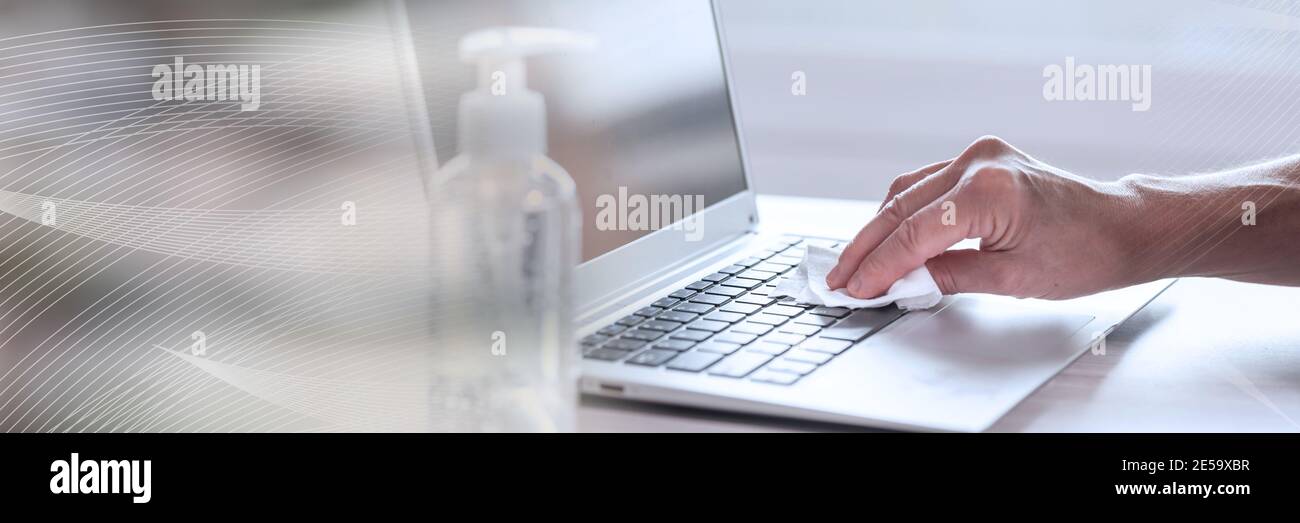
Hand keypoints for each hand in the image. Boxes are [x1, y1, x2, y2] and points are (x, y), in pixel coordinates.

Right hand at [826, 136, 1137, 299]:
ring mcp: (979, 155)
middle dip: (865, 247)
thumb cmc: (1085, 252)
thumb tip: (902, 283)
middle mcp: (979, 162)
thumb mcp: (1013, 278)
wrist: (1121, 227)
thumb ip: (948, 277)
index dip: (879, 267)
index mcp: (989, 191)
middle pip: (900, 208)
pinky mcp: (980, 159)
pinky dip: (902, 212)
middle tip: (840, 278)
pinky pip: (925, 185)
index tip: (855, 289)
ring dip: (878, 228)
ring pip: (906, 192)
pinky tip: (887, 238)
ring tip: (857, 263)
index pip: (914, 234)